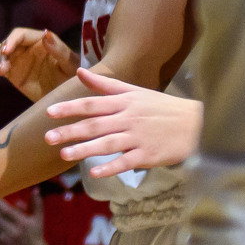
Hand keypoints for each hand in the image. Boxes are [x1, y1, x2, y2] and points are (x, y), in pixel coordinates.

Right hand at [0, 27, 78, 101]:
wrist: (69, 97)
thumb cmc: (74, 77)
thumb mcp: (69, 64)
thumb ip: (58, 49)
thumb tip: (45, 34)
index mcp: (39, 41)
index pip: (19, 35)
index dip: (11, 41)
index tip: (6, 52)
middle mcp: (26, 48)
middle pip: (5, 44)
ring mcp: (17, 60)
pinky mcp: (12, 73)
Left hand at [44, 68, 201, 177]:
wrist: (198, 123)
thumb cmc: (162, 107)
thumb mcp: (134, 91)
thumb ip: (105, 85)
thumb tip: (79, 72)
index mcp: (124, 102)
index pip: (92, 104)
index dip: (70, 108)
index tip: (49, 113)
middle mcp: (129, 118)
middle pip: (95, 125)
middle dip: (70, 131)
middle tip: (47, 138)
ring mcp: (139, 137)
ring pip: (108, 144)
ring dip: (85, 150)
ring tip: (64, 155)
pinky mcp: (149, 155)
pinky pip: (127, 162)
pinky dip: (111, 167)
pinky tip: (94, 173)